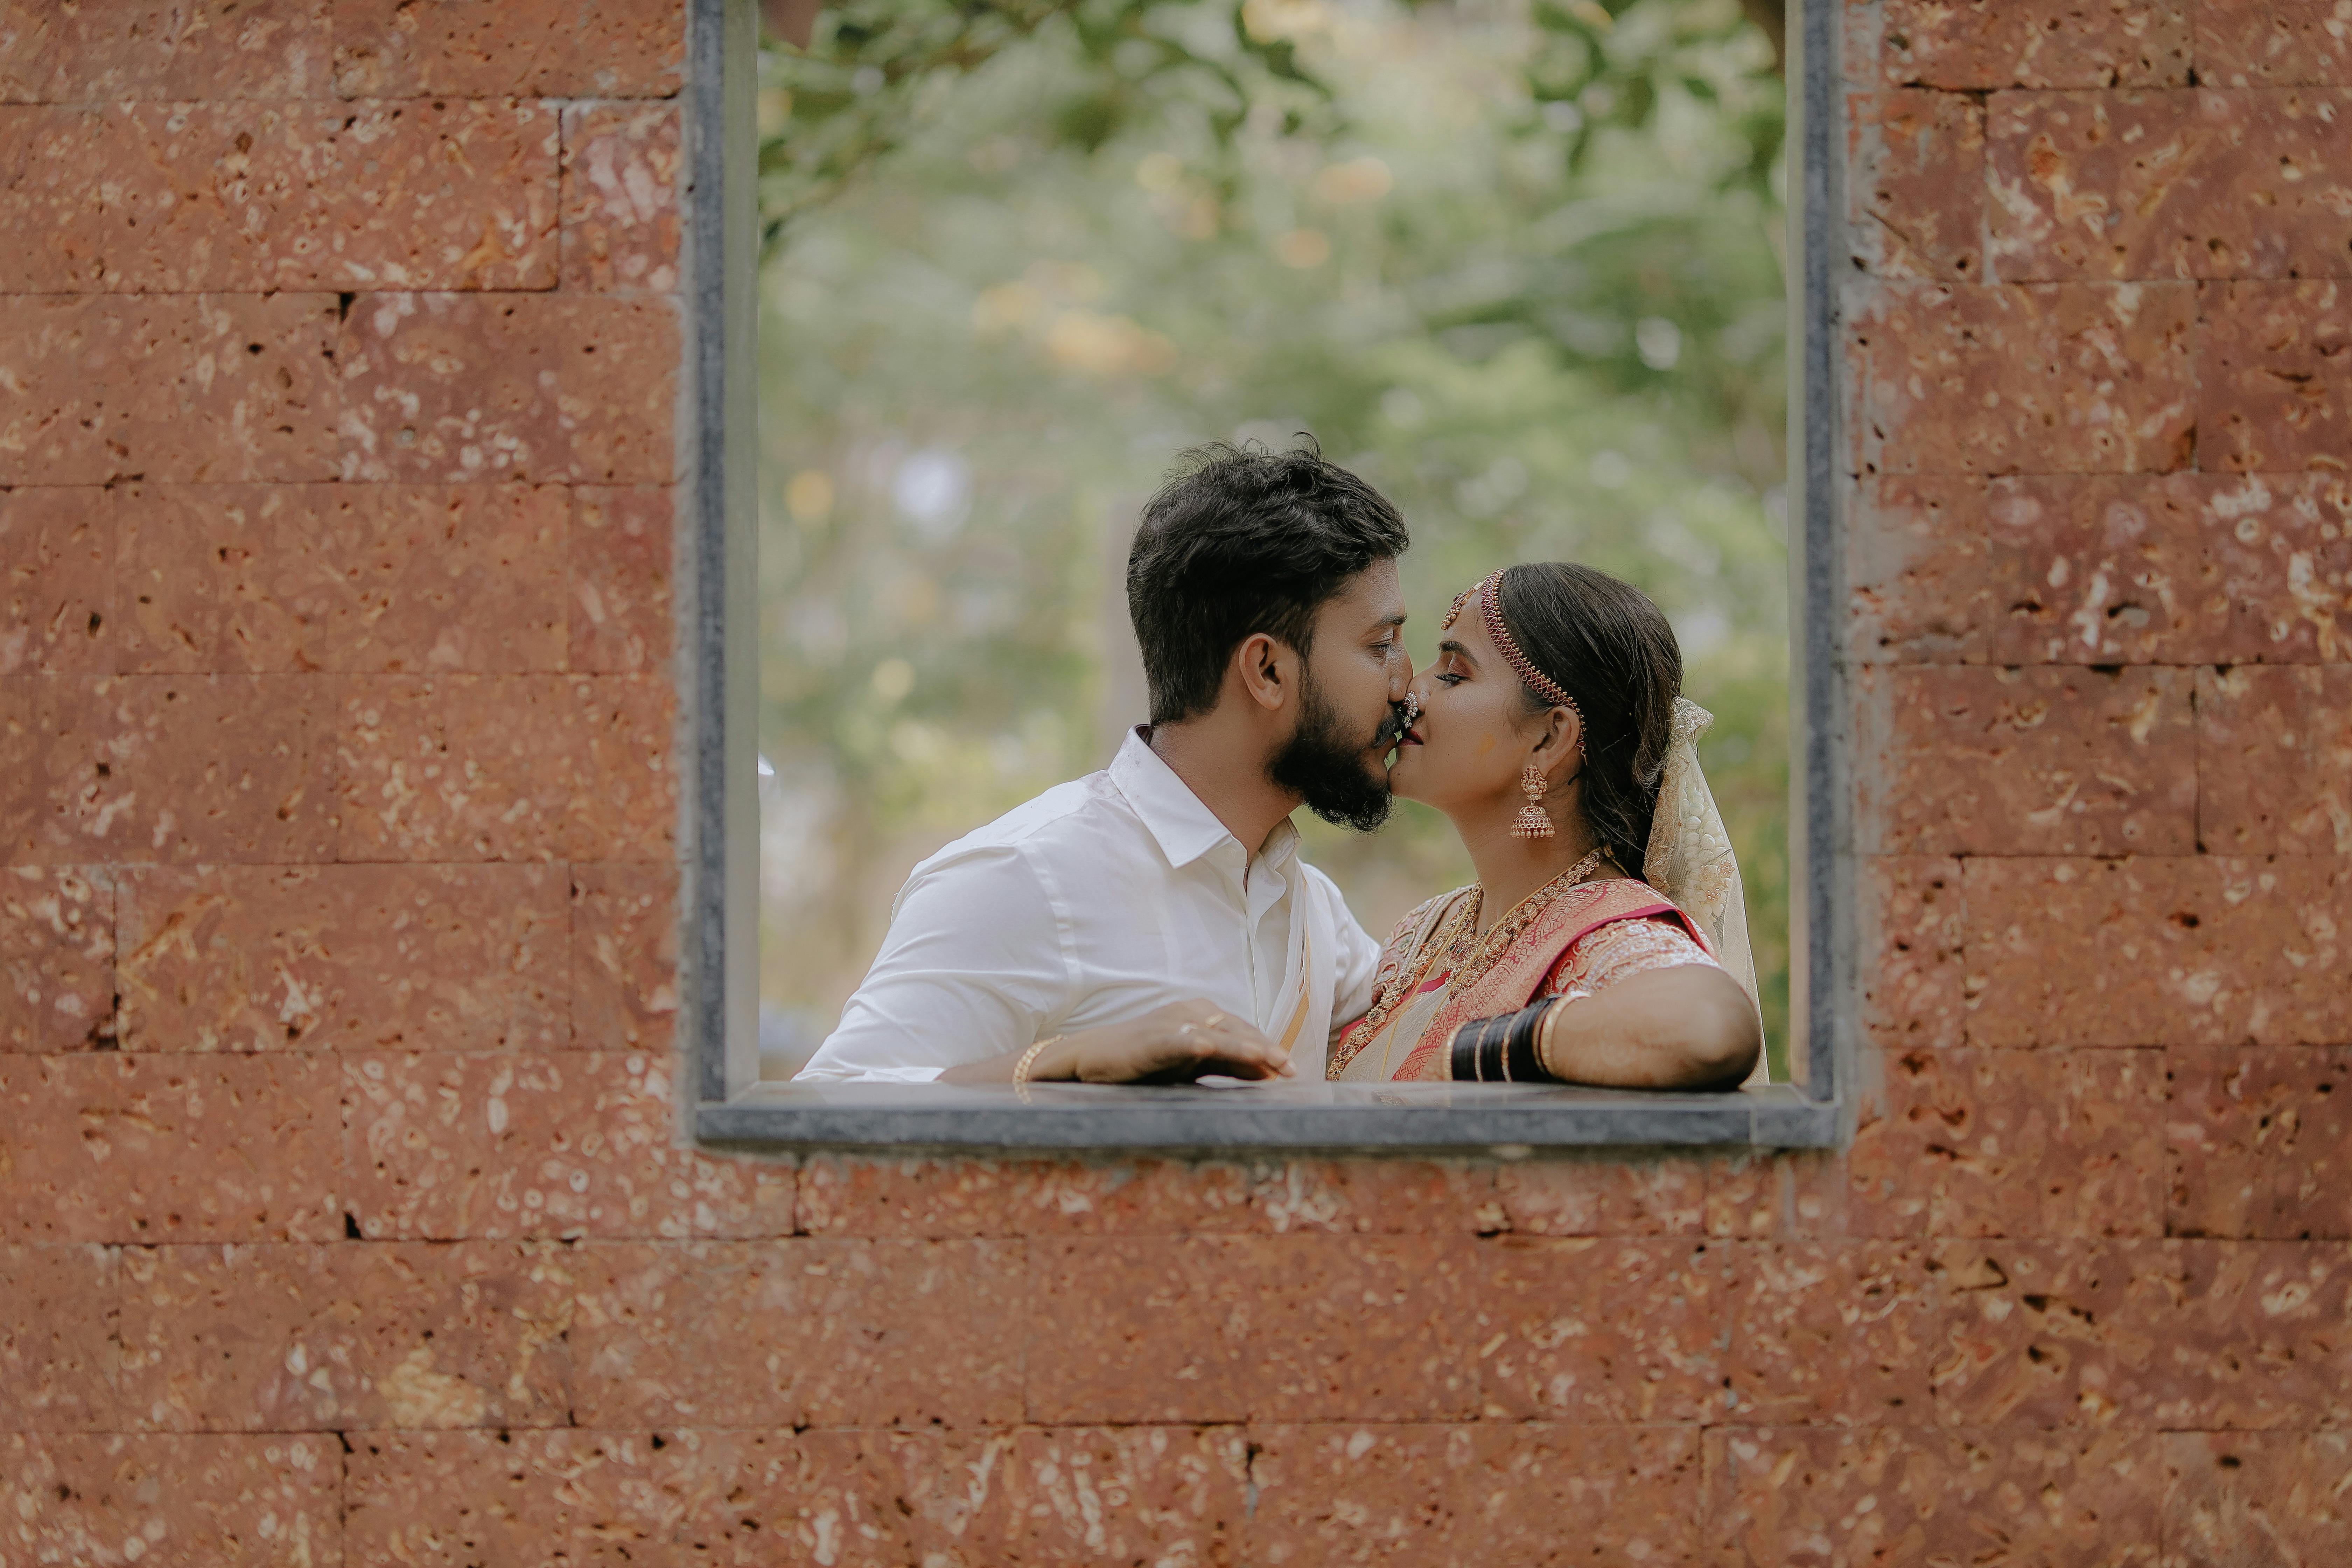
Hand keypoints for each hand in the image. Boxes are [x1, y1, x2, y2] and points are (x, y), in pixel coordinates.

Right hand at [1060, 1000, 1293, 1083]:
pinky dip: (1192, 1042)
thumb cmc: (1145, 1060)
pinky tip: (1207, 1048)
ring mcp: (1170, 1024)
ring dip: (1241, 1046)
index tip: (1293, 1069)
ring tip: (1268, 1058)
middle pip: (1236, 1031)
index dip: (1269, 1049)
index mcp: (1203, 1017)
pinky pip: (1176, 1040)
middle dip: (1265, 1049)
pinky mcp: (1150, 1039)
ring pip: (1214, 1034)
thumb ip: (1229, 1065)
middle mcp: (1190, 1014)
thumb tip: (1268, 1072)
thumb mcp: (1193, 1065)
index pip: (1244, 1033)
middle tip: (1291, 1068)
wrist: (1092, 1057)